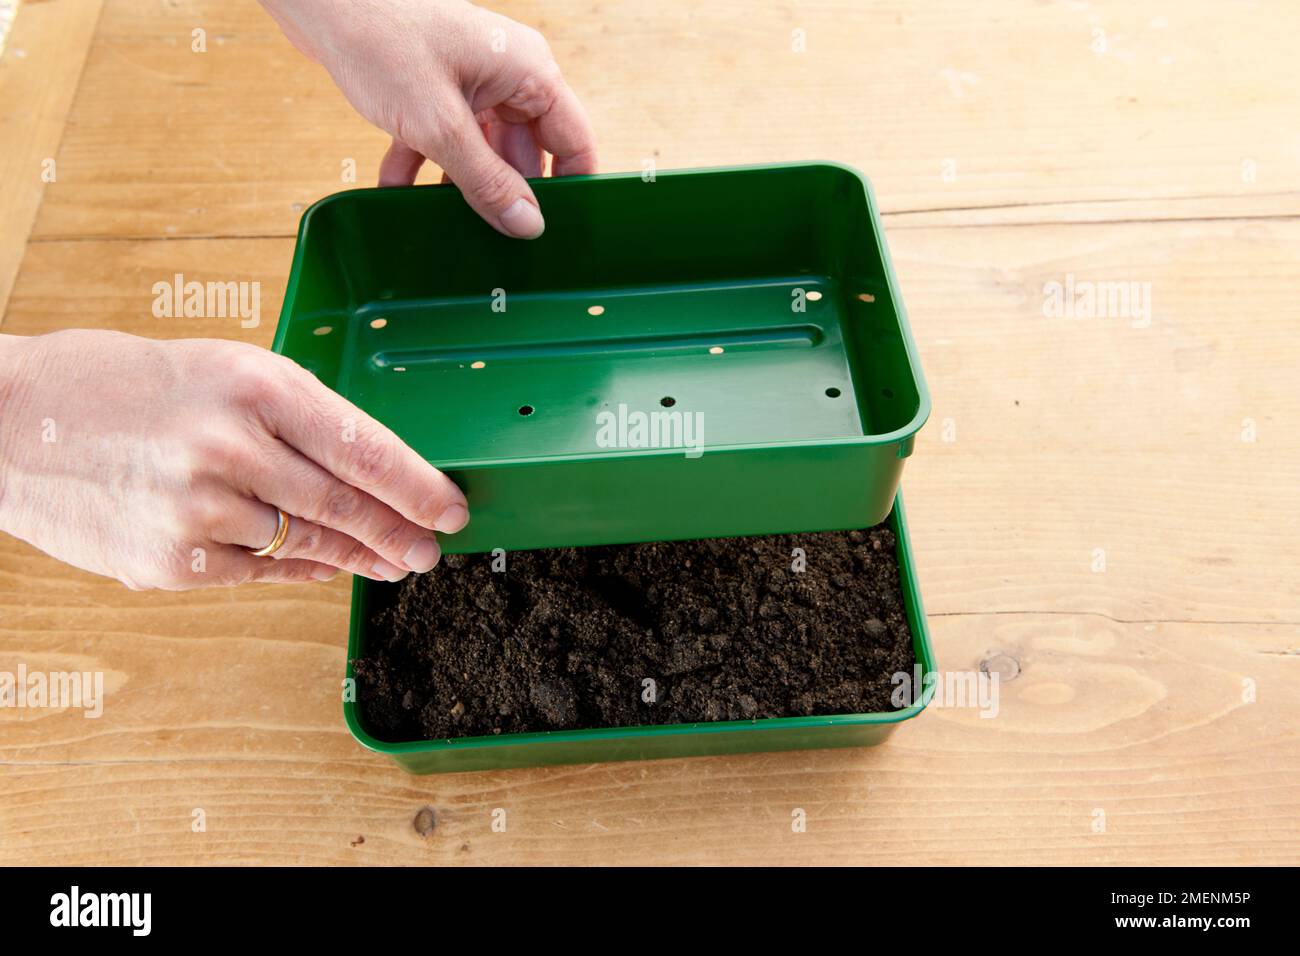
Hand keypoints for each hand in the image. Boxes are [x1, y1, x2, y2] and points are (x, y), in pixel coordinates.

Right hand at [0, 331, 467, 589]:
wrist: (12, 421)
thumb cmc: (127, 386)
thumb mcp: (222, 369)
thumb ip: (295, 417)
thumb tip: (368, 469)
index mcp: (255, 385)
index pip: (365, 446)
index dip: (420, 486)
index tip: (453, 509)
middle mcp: (232, 446)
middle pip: (345, 505)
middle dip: (401, 533)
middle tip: (431, 550)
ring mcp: (200, 510)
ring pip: (308, 545)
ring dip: (358, 558)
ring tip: (390, 563)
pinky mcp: (171, 561)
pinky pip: (259, 573)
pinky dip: (299, 571)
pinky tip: (326, 570)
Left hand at [262, 0, 597, 237]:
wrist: (320, 0)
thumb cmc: (381, 39)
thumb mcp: (440, 126)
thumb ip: (487, 182)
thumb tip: (526, 225)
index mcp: (528, 72)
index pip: (573, 140)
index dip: (570, 188)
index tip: (557, 232)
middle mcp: (507, 74)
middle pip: (525, 152)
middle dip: (506, 193)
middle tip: (494, 240)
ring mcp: (470, 80)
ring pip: (482, 149)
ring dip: (460, 185)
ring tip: (446, 223)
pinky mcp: (434, 87)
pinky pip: (443, 138)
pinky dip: (423, 165)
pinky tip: (399, 194)